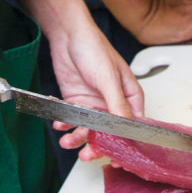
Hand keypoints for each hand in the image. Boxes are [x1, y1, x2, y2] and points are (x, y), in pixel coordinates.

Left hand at [45, 18, 144, 158]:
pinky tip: (59, 124)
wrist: (67, 34)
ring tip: (67, 141)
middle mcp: (112, 103)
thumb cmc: (94, 48)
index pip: (131, 127)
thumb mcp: (108, 78)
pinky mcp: (76, 102)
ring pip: (89, 129)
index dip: (124, 144)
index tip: (114, 158)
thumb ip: (117, 105)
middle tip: (86, 155)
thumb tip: (127, 129)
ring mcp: (94, 104)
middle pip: (109, 133)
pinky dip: (65, 125)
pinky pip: (72, 120)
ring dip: (77, 137)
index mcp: (129, 96)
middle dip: (97, 145)